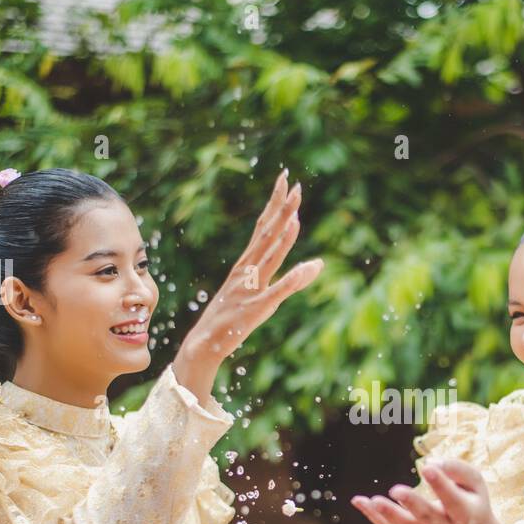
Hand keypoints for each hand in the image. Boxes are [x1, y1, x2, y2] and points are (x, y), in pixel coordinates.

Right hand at [177, 169, 322, 375]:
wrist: (204, 344)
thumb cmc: (232, 318)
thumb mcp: (264, 295)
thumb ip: (292, 278)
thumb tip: (319, 264)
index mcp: (246, 264)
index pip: (263, 226)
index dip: (275, 203)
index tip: (285, 179)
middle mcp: (246, 270)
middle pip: (266, 235)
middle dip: (281, 210)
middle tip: (294, 184)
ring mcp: (250, 288)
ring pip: (270, 258)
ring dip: (284, 237)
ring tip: (296, 215)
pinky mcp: (256, 309)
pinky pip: (277, 292)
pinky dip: (291, 280)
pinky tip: (307, 268)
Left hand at [350, 457, 495, 523]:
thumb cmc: (470, 499)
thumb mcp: (474, 483)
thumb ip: (458, 470)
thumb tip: (431, 462)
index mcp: (464, 515)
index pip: (452, 500)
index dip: (440, 485)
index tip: (427, 468)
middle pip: (427, 517)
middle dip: (411, 504)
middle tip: (395, 490)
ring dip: (386, 514)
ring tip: (370, 500)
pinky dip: (373, 516)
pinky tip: (358, 501)